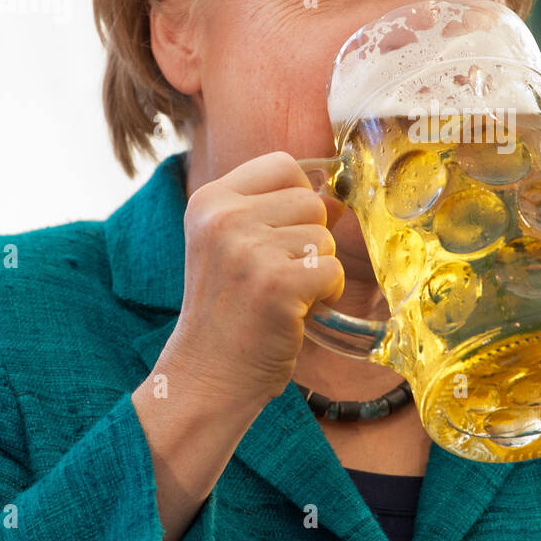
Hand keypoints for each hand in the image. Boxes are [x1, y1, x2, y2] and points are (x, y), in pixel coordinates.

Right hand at [160, 151, 345, 413]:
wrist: (205, 375)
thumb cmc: (228, 310)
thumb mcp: (232, 245)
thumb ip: (274, 212)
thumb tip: (335, 197)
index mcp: (210, 200)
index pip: (282, 165)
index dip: (298, 196)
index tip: (284, 232)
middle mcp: (224, 218)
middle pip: (310, 200)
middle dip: (310, 239)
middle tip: (280, 274)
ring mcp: (248, 250)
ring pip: (325, 236)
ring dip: (318, 269)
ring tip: (284, 294)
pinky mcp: (276, 284)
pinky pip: (333, 269)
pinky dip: (327, 294)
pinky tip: (296, 311)